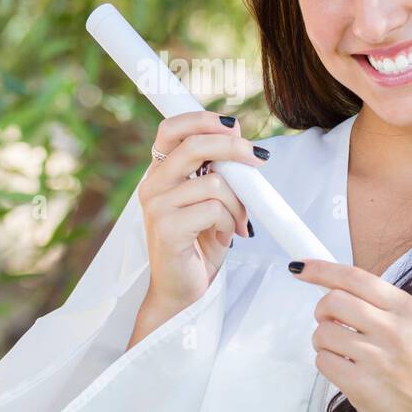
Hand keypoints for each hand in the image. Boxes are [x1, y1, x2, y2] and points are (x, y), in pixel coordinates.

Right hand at [136, 111, 269, 310]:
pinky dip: (230, 223)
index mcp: (160, 174)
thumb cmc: (198, 245)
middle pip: (194, 145)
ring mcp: (156, 207)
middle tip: (259, 158)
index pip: (171, 128)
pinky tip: (224, 237)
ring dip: (238, 204)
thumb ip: (217, 171)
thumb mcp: (210, 201)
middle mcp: (152, 186)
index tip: (234, 126)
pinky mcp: (166, 229)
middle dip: (234, 148)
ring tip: (237, 224)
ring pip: (214, 183)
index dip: (202, 119)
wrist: (181, 292)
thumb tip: (238, 139)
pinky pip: (214, 210)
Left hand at [289, 258, 411, 411]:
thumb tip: (330, 285)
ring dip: (324, 343)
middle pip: (333, 301)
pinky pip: (323, 361)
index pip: (355, 277)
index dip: (321, 270)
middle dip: (322, 313)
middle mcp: (395, 329)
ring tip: (343, 354)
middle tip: (331, 325)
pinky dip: (326, 364)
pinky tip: (345, 371)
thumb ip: (376, 305)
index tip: (300, 268)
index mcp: (407, 309)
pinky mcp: (363, 385)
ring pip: (323, 333)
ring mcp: (379, 358)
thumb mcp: (411, 327)